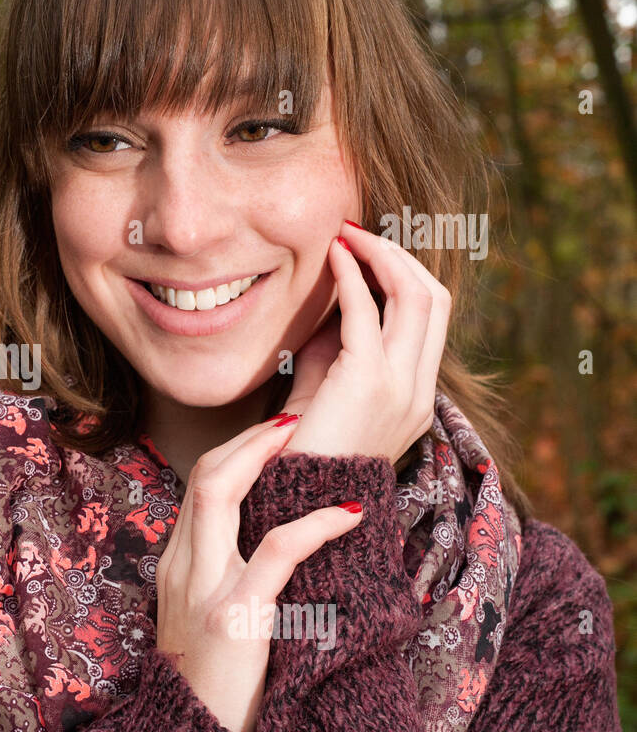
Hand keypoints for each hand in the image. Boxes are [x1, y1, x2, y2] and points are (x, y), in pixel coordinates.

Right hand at [155, 414, 363, 731]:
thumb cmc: (214, 679)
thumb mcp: (204, 615)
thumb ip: (221, 571)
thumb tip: (267, 537)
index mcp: (178, 563)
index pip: (199, 484)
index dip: (238, 448)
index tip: (276, 428)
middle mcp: (184, 567)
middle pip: (203, 475)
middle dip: (248, 437)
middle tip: (293, 415)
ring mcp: (204, 588)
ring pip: (219, 493)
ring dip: (265, 454)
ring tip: (308, 435)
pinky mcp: (235, 617)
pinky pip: (276, 552)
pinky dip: (315, 524)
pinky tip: (349, 513)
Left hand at [279, 221, 451, 464]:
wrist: (297, 499)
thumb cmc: (300, 451)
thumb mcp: (324, 394)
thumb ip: (333, 351)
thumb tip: (329, 304)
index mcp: (415, 396)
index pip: (432, 318)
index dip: (406, 275)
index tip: (371, 252)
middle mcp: (418, 390)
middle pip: (435, 299)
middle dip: (400, 256)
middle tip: (361, 232)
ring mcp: (401, 386)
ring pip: (417, 295)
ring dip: (383, 256)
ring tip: (349, 234)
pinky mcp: (368, 381)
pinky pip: (367, 311)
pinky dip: (353, 275)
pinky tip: (333, 255)